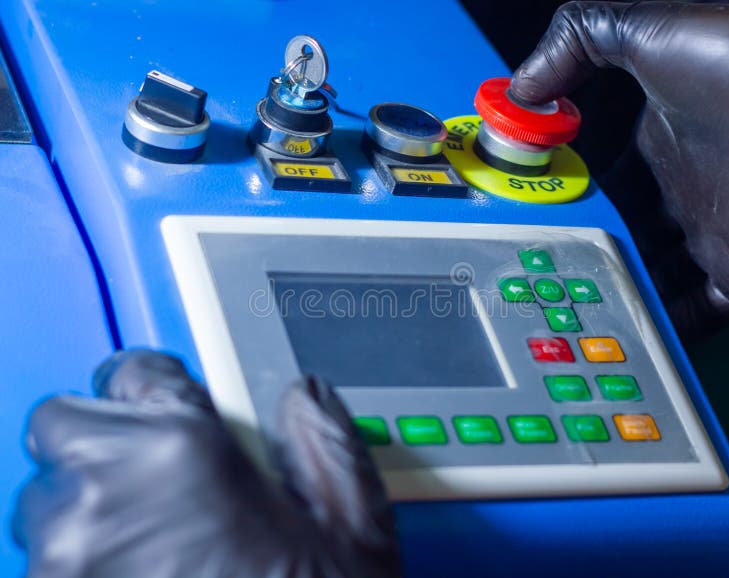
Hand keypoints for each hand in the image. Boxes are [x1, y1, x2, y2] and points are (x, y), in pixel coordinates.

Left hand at [13, 350, 400, 577]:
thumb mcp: (357, 529)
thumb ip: (327, 442)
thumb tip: (304, 399)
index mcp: (185, 450)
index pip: (131, 372)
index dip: (152, 390)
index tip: (160, 407)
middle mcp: (109, 490)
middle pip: (64, 425)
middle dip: (105, 445)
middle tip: (155, 484)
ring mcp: (66, 555)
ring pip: (44, 498)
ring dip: (86, 511)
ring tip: (149, 547)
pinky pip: (42, 563)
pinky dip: (80, 565)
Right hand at [511, 1, 728, 337]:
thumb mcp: (644, 31)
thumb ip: (578, 41)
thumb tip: (521, 84)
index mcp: (656, 148)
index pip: (601, 188)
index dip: (567, 203)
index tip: (531, 218)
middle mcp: (680, 196)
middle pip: (623, 239)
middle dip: (586, 255)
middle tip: (544, 274)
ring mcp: (711, 237)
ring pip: (653, 281)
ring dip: (618, 294)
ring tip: (574, 311)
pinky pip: (697, 316)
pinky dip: (665, 329)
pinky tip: (629, 333)